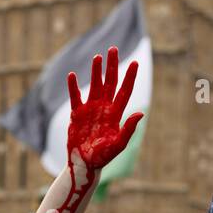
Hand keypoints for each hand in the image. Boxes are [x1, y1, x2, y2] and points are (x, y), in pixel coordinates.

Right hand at [67, 46, 143, 171]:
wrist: (85, 164)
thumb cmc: (102, 157)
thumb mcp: (118, 144)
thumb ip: (128, 129)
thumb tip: (140, 113)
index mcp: (115, 114)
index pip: (124, 91)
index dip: (129, 77)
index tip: (135, 62)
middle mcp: (104, 108)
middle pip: (110, 82)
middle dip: (112, 66)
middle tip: (113, 49)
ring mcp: (90, 109)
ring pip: (94, 85)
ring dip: (96, 71)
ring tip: (97, 57)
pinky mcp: (76, 114)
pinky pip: (75, 97)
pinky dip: (73, 87)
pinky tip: (72, 75)